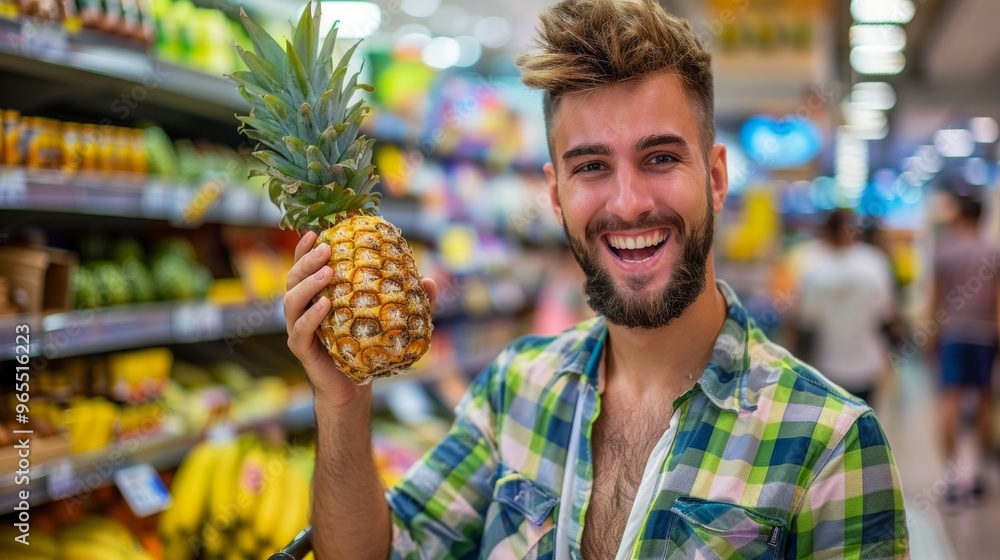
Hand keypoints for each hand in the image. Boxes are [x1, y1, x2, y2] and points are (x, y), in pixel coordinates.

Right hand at [284, 231, 436, 405]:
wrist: (352, 388)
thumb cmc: (366, 349)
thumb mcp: (389, 320)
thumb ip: (410, 302)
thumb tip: (429, 281)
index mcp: (315, 297)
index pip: (303, 268)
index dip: (305, 249)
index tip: (317, 231)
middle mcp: (302, 310)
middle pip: (294, 279)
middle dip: (307, 260)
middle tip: (327, 248)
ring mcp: (298, 329)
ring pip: (292, 301)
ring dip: (308, 284)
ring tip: (327, 272)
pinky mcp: (301, 349)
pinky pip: (301, 330)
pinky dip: (311, 316)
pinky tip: (325, 305)